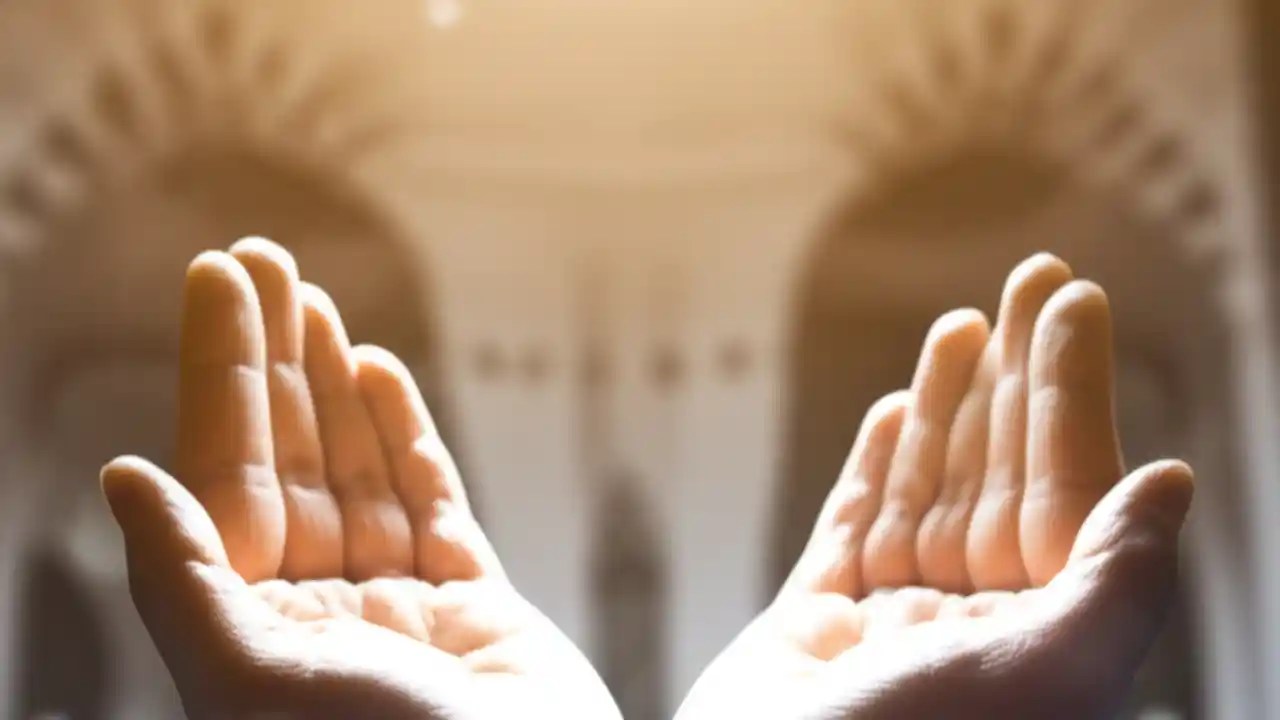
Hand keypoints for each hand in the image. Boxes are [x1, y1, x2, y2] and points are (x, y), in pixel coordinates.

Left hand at [102, 239, 619, 719]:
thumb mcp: (255, 681)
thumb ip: (183, 579)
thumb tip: (122, 478)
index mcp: (253, 628)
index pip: (226, 474)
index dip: (220, 371)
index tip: (218, 280)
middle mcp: (315, 610)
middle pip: (288, 457)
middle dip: (274, 356)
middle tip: (265, 256)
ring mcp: (395, 603)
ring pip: (356, 468)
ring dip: (332, 380)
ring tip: (314, 299)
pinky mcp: (469, 602)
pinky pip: (431, 501)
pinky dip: (407, 435)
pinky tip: (380, 372)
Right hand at [677, 254, 1192, 719]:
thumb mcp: (1049, 676)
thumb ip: (1116, 581)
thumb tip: (1170, 481)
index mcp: (1037, 638)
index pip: (1065, 489)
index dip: (1071, 389)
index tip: (1072, 301)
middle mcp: (972, 627)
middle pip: (1000, 473)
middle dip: (1015, 374)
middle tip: (1030, 275)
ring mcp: (890, 624)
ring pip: (928, 490)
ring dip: (947, 404)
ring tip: (960, 324)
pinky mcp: (814, 625)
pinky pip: (853, 530)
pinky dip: (874, 469)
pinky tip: (895, 412)